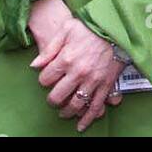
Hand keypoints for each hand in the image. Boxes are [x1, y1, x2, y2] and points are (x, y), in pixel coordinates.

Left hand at [30, 10, 124, 131]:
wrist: (116, 27)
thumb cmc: (90, 26)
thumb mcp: (66, 29)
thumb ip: (50, 48)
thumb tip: (34, 65)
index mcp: (66, 59)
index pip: (45, 79)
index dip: (43, 80)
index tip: (47, 79)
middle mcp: (78, 73)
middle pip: (57, 96)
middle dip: (52, 100)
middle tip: (53, 98)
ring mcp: (92, 81)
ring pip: (74, 104)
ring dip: (67, 111)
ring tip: (64, 112)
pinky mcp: (105, 85)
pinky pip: (95, 106)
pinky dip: (87, 119)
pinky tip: (81, 125)